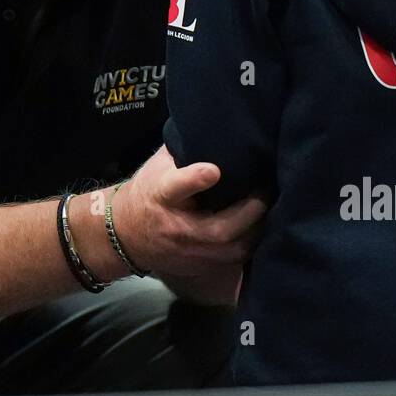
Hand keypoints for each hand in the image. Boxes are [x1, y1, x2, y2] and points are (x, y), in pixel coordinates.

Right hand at [109, 145, 266, 303]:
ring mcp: (190, 252)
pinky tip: (261, 224)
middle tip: (265, 189)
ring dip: (257, 227)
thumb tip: (217, 128)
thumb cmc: (149, 191)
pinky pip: (236, 258)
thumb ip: (184, 151)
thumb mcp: (157, 166)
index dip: (193, 180)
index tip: (213, 170)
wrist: (127, 234)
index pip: (175, 188)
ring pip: (233, 248)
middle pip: (218, 228)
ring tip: (269, 206)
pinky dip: (253, 241)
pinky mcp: (201, 267)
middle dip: (249, 210)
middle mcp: (176, 228)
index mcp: (161, 195)